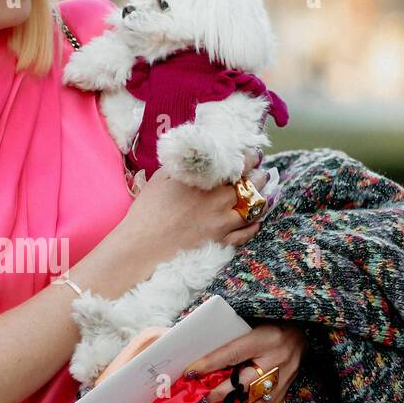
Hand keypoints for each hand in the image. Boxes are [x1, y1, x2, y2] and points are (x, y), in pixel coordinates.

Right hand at [124, 149, 271, 257]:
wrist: (141, 247)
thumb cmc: (146, 212)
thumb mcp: (160, 179)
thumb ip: (182, 167)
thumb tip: (195, 160)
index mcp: (203, 181)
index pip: (236, 165)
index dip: (249, 158)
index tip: (253, 155)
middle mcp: (217, 200)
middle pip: (251, 185)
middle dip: (259, 177)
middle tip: (261, 173)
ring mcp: (221, 223)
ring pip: (253, 208)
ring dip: (261, 199)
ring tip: (263, 193)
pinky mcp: (219, 242)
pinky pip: (246, 234)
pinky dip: (254, 225)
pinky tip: (255, 220)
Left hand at [180, 321, 308, 402]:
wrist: (303, 331)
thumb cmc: (271, 325)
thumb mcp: (253, 323)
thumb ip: (231, 337)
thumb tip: (200, 351)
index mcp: (264, 339)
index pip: (232, 353)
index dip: (210, 364)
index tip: (190, 373)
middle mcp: (276, 360)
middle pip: (246, 382)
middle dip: (222, 395)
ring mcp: (284, 378)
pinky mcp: (287, 389)